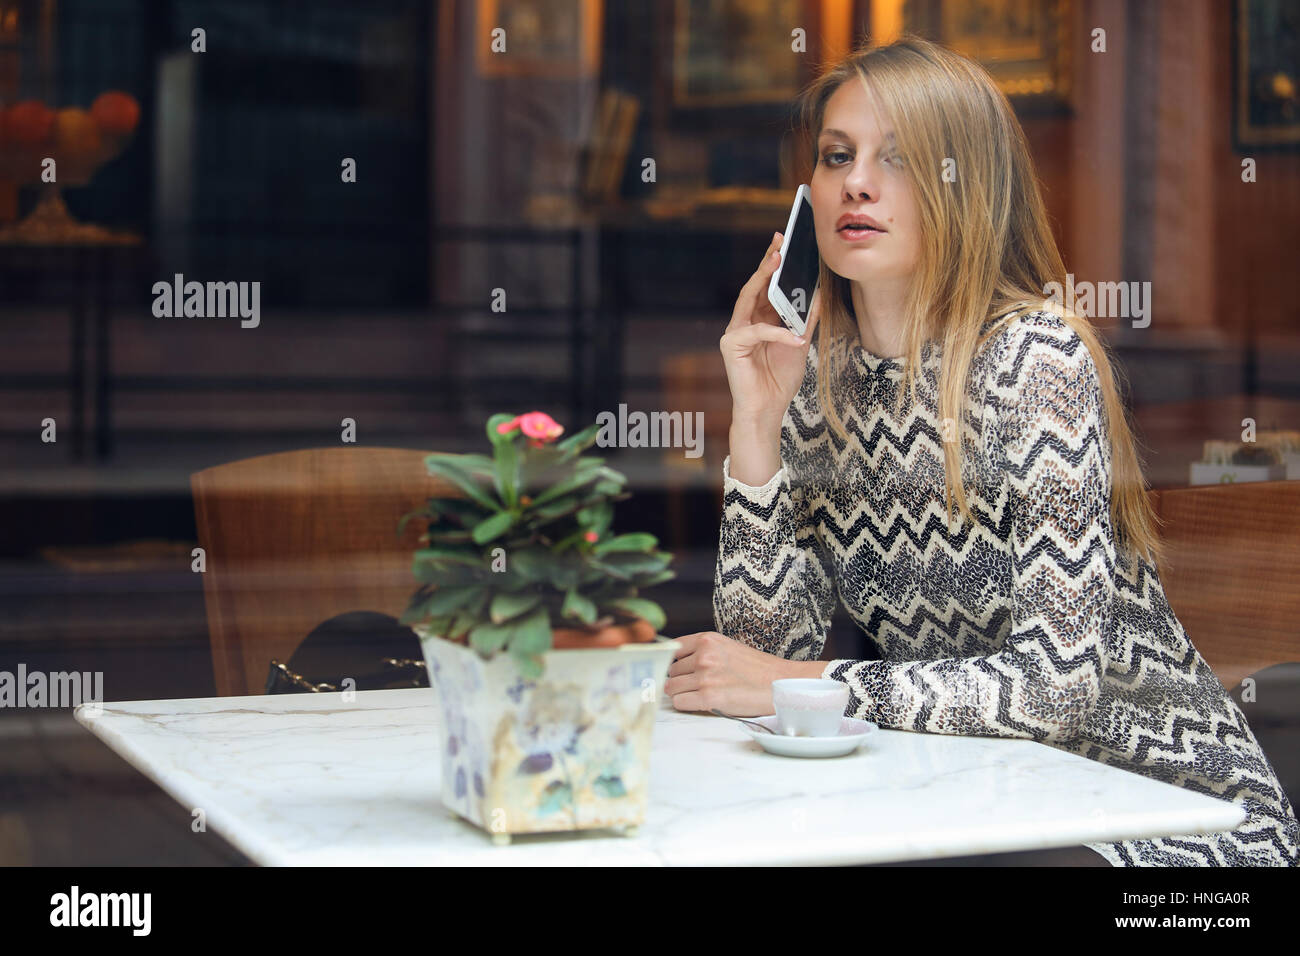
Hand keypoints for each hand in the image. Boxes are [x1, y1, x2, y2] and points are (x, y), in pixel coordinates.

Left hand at [663, 630, 825, 715]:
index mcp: (708, 640)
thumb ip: (704, 652)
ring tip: (699, 696)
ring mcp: (705, 677)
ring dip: (682, 694)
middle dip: (680, 681)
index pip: (672, 650)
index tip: (675, 672)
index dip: (673, 664)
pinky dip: (686, 706)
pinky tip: (701, 704)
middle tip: (695, 687)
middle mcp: (704, 655)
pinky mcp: (709, 698)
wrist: (781, 684)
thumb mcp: (728, 648)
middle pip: (671, 672)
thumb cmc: (757, 669)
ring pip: (672, 688)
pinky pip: (680, 703)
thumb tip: (678, 664)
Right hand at [720, 232, 822, 432]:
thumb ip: (805, 320)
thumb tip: (819, 293)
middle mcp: (744, 321)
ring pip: (748, 299)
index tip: (785, 242)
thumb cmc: (780, 379)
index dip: (774, 264)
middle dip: (767, 262)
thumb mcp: (800, 343)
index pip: (766, 287)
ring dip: (764, 280)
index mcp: (759, 319)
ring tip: (779, 263)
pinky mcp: (730, 346)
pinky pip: (756, 331)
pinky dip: (777, 333)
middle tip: (779, 242)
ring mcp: (734, 332)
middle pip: (754, 286)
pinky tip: (795, 338)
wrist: (767, 410)